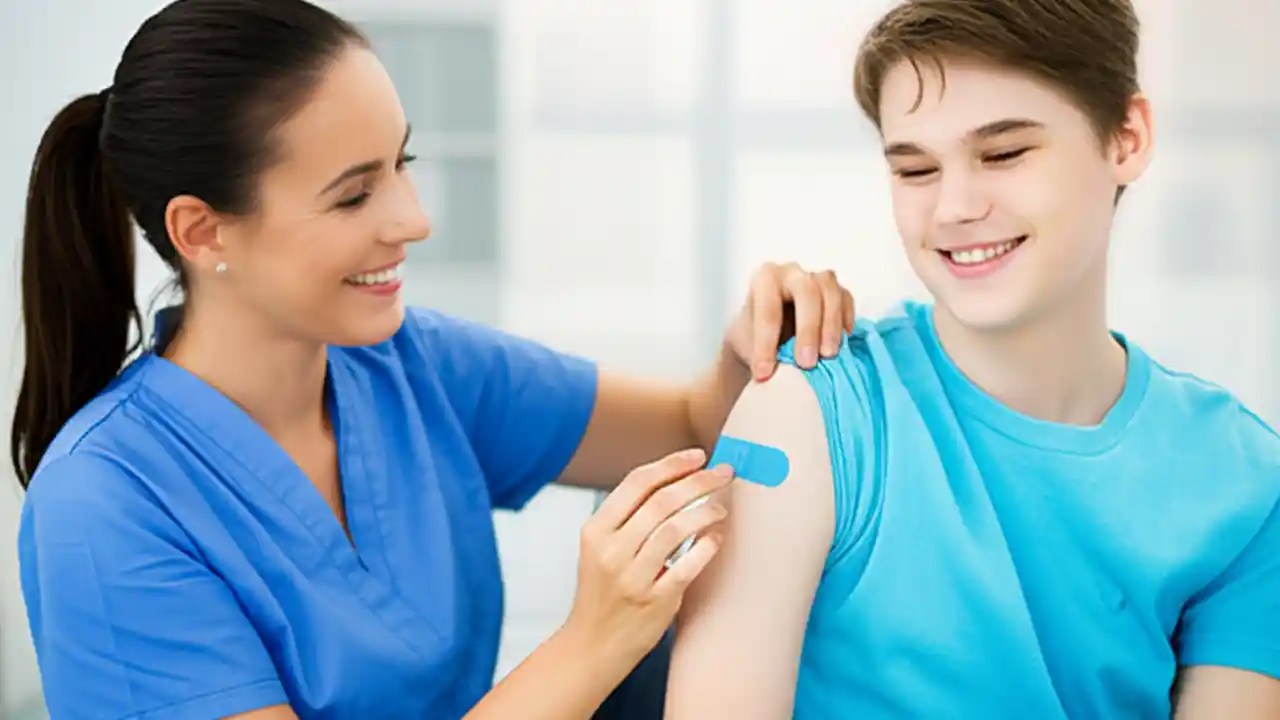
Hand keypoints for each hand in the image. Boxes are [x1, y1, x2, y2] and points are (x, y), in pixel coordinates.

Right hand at [563, 448, 730, 666]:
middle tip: (723, 473)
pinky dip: (706, 546)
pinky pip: (688, 565)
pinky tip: (715, 538)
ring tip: (721, 506)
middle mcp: (611, 551)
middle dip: (698, 481)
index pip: (636, 483)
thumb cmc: (603, 592)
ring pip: (676, 528)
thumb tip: (675, 481)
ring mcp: (632, 577)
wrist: (592, 644)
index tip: (698, 456)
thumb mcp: (600, 548)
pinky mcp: (654, 601)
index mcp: (596, 530)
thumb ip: (629, 517)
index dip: (671, 464)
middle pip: (661, 500)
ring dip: (705, 511)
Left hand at [725, 262, 854, 381]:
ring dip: (831, 326)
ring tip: (828, 356)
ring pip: (830, 293)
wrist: (766, 336)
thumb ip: (760, 355)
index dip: (766, 343)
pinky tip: (842, 342)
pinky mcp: (836, 290)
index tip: (765, 373)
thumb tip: (773, 375)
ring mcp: (817, 278)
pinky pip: (846, 300)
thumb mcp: (748, 346)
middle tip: (806, 363)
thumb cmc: (754, 337)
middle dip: (808, 330)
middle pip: (806, 293)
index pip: (767, 309)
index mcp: (764, 279)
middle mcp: (791, 272)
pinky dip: (845, 320)